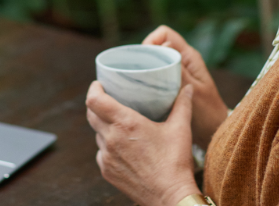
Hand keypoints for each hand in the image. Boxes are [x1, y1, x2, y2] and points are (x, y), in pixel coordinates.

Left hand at [87, 81, 201, 205]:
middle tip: (108, 100)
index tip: (99, 84)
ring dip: (104, 127)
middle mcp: (111, 138)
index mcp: (126, 123)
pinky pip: (101, 153)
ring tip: (118, 125)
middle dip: (97, 105)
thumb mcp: (180, 129)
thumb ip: (182, 105)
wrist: (170, 196)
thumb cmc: (175, 162)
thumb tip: (187, 88)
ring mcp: (107, 156)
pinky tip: (122, 147)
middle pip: (91, 115)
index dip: (93, 89)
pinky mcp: (107, 171)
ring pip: (97, 135)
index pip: (94, 101)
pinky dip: (108, 147)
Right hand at [142, 25, 229, 147]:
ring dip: (145, 69)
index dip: (150, 41)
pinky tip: (141, 92)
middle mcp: (183, 60)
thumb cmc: (207, 113)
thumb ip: (178, 70)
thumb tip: (163, 46)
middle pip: (156, 46)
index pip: (164, 33)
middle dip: (144, 56)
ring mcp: (177, 72)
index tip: (142, 59)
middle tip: (135, 74)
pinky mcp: (172, 84)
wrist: (214, 132)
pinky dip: (147, 79)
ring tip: (136, 84)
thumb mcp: (191, 92)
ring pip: (155, 61)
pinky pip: (156, 74)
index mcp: (189, 56)